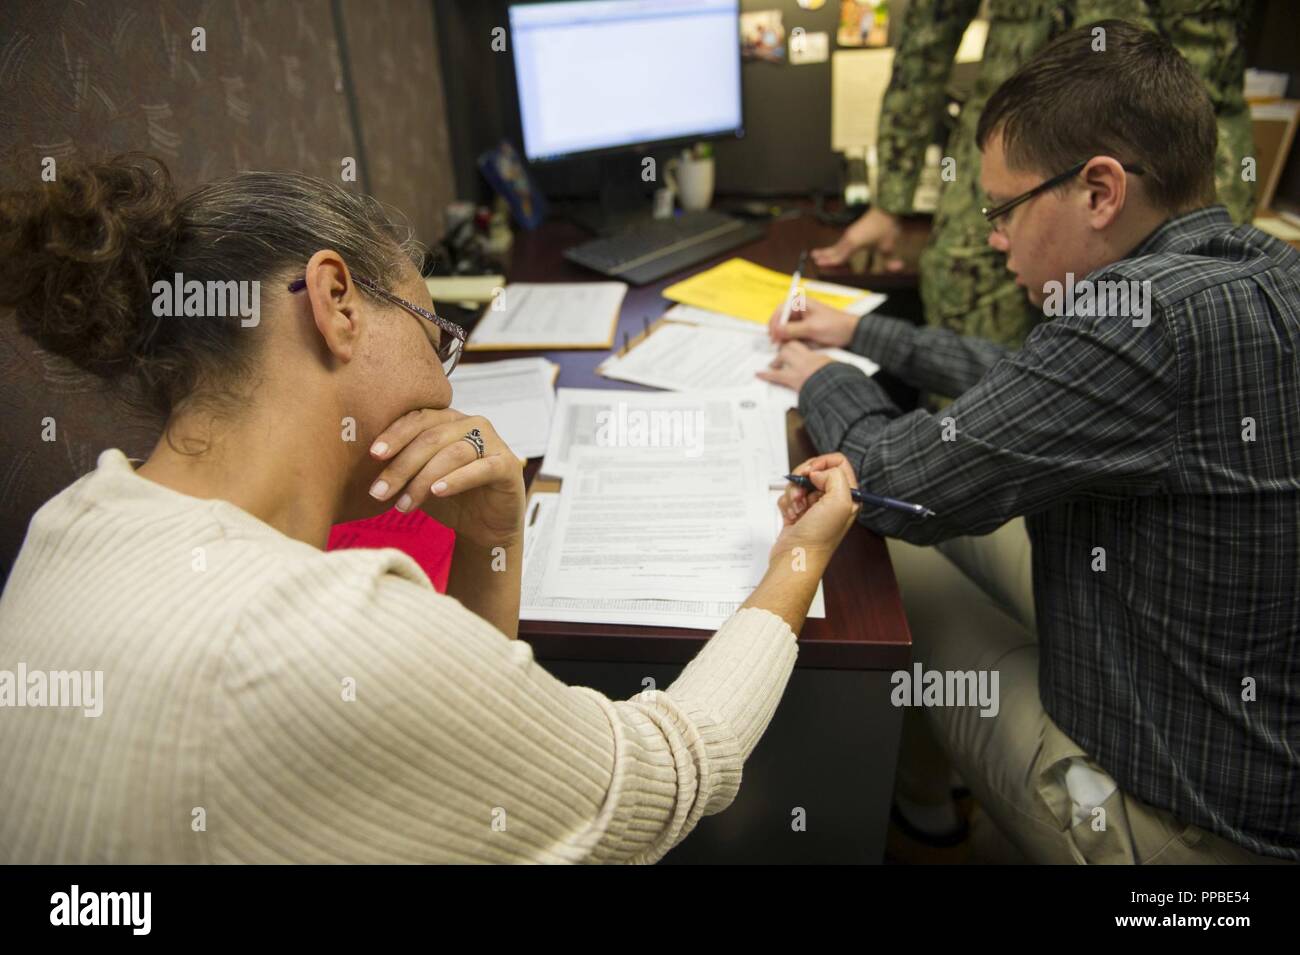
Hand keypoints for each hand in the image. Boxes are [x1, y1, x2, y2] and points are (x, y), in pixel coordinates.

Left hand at [368, 409, 524, 546]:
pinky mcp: (507, 465)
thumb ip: (400, 465)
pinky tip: (437, 492)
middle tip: (379, 492)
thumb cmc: (449, 499)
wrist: (485, 527)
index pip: (418, 419)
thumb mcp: (418, 479)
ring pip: (452, 454)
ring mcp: (492, 442)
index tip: (373, 455)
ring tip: (404, 505)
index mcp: (447, 420)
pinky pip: (480, 468)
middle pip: (431, 437)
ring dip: (423, 480)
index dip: (394, 434)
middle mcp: (471, 424)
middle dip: (401, 466)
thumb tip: (363, 466)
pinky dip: (456, 480)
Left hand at [756, 340, 833, 393]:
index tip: (792, 346)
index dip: (795, 345)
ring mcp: (798, 368)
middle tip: (782, 353)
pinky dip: (766, 375)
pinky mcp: (792, 379)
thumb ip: (830, 366)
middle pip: (791, 347)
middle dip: (785, 349)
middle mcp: (806, 360)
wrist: (834, 390)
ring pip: (783, 356)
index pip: (803, 346)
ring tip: (773, 363)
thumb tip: (834, 368)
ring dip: (777, 359)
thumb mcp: (837, 370)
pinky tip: (759, 374)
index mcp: (818, 357)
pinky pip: (775, 375)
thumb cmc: (837, 382)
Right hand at [767, 295, 857, 347]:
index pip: (780, 310)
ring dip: (784, 337)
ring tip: (783, 346)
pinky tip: (791, 346)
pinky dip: (791, 341)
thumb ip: (792, 329)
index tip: (773, 335)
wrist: (851, 333)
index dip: (775, 322)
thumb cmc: (836, 326)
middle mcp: (800, 310)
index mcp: (801, 303)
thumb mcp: (811, 328)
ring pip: (786, 329)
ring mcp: (802, 320)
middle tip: (776, 343)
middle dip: (778, 331)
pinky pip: (793, 335)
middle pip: (781, 320)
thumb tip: (776, 331)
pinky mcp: (805, 329)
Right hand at [770, 453, 859, 563]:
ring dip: (794, 493)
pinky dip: (786, 503)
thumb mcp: (839, 503)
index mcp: (849, 496)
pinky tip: (792, 516)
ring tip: (797, 509)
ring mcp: (815, 505)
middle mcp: (833, 499)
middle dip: (803, 479)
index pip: (838, 463)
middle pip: (815, 469)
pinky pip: (788, 494)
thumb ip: (835, 477)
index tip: (811, 473)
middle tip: (801, 492)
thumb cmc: (819, 538)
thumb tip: (818, 472)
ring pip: (799, 482)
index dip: (822, 463)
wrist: (796, 558)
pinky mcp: (798, 511)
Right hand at [810, 206, 903, 270]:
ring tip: (816, 254)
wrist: (886, 208)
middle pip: (834, 250)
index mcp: (855, 242)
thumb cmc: (886, 226)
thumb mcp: (889, 244)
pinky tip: (833, 249)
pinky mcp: (854, 230)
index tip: (821, 265)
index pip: (840, 256)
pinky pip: (841, 242)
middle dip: (824, 255)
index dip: (831, 262)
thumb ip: (891, 259)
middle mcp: (850, 238)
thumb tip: (898, 268)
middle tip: (814, 259)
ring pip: (836, 245)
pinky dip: (835, 247)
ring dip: (827, 251)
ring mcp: (851, 233)